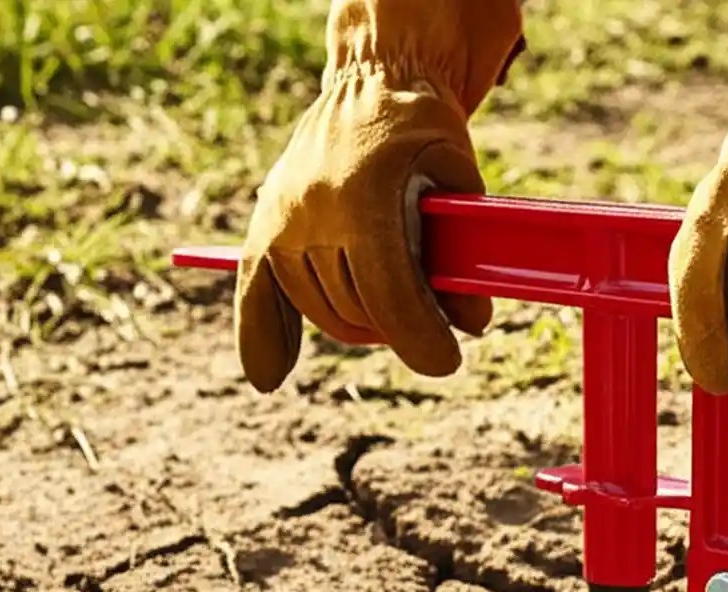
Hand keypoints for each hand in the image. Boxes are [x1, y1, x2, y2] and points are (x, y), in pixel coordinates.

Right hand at [234, 0, 524, 392]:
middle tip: (435, 328)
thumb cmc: (424, 128)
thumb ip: (466, 254)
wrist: (373, 79)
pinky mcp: (265, 224)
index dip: (421, 338)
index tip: (447, 362)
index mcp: (364, 196)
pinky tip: (272, 375)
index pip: (388, 295)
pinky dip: (263, 337)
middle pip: (356, 308)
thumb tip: (472, 323)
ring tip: (394, 310)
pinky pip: (255, 294)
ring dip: (360, 321)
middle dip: (400, 327)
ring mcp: (281, 219)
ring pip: (320, 309)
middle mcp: (310, 211)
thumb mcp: (459, 179)